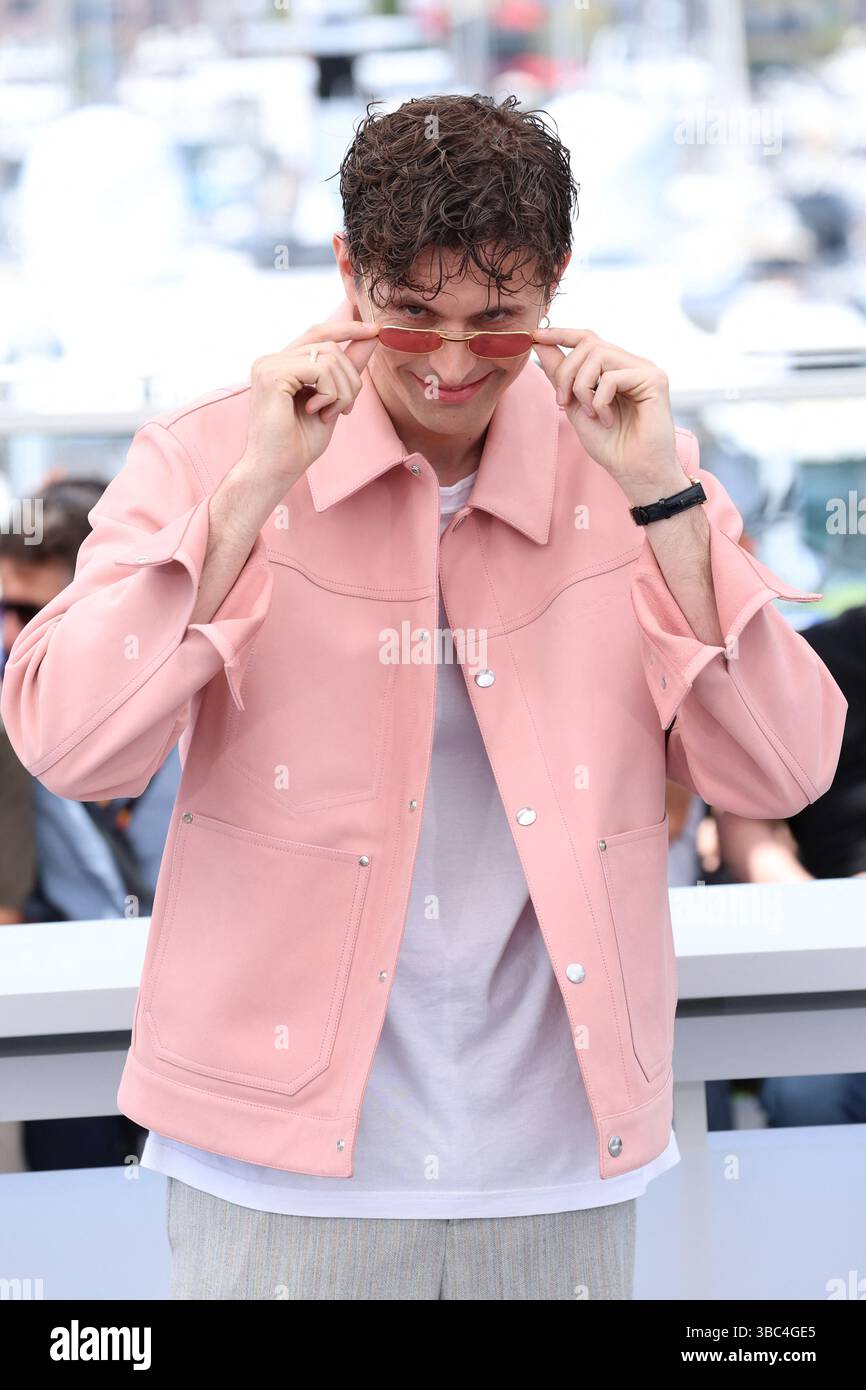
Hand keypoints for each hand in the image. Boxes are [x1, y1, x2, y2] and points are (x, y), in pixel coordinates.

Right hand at [242, 320, 379, 483]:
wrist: (275, 470)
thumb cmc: (298, 444)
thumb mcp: (332, 400)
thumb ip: (346, 369)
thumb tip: (370, 338)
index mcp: (282, 364)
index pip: (318, 334)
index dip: (348, 328)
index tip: (375, 330)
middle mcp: (272, 360)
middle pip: (330, 345)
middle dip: (350, 377)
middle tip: (345, 409)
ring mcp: (269, 365)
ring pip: (329, 356)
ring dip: (341, 390)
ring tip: (329, 413)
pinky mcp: (272, 375)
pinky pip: (320, 369)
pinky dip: (330, 393)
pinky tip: (317, 411)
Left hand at [532, 328, 681, 495]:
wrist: (634, 472)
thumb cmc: (610, 445)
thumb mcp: (576, 406)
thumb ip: (561, 376)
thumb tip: (540, 344)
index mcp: (615, 367)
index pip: (587, 339)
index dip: (560, 334)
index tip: (535, 336)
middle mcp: (631, 363)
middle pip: (589, 344)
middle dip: (566, 372)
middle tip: (562, 402)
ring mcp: (645, 369)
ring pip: (598, 355)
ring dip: (582, 386)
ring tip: (588, 414)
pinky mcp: (655, 380)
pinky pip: (613, 377)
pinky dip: (600, 401)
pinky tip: (606, 420)